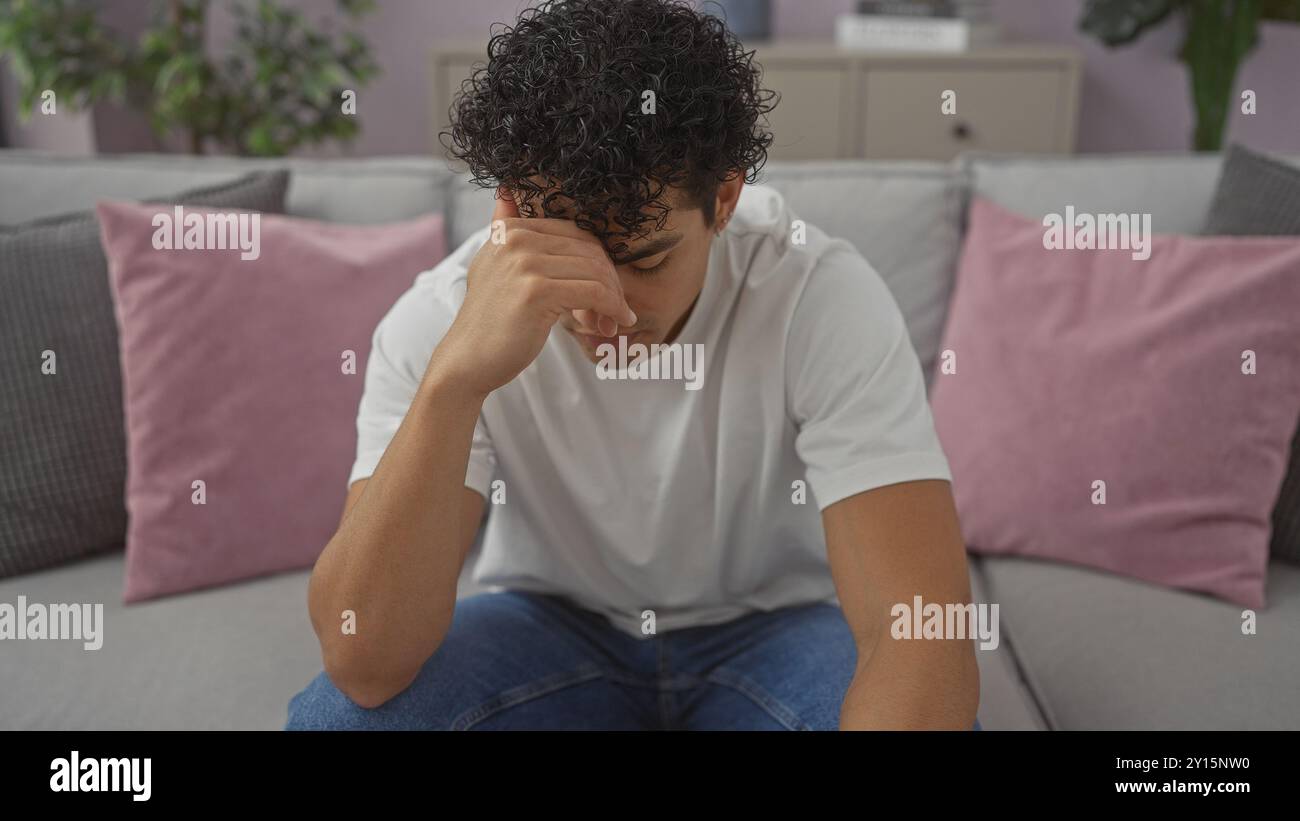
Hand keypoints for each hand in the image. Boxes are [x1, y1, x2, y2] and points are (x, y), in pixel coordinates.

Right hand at [427, 187, 636, 396]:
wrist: (468, 360)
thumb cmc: (491, 322)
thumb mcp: (493, 266)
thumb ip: (503, 229)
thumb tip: (507, 189)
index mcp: (509, 231)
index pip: (575, 233)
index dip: (598, 262)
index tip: (606, 291)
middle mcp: (515, 240)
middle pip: (589, 250)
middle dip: (610, 281)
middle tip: (616, 310)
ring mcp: (525, 263)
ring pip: (595, 271)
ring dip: (614, 298)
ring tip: (614, 321)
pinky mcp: (536, 291)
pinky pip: (594, 293)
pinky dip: (612, 309)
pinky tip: (615, 324)